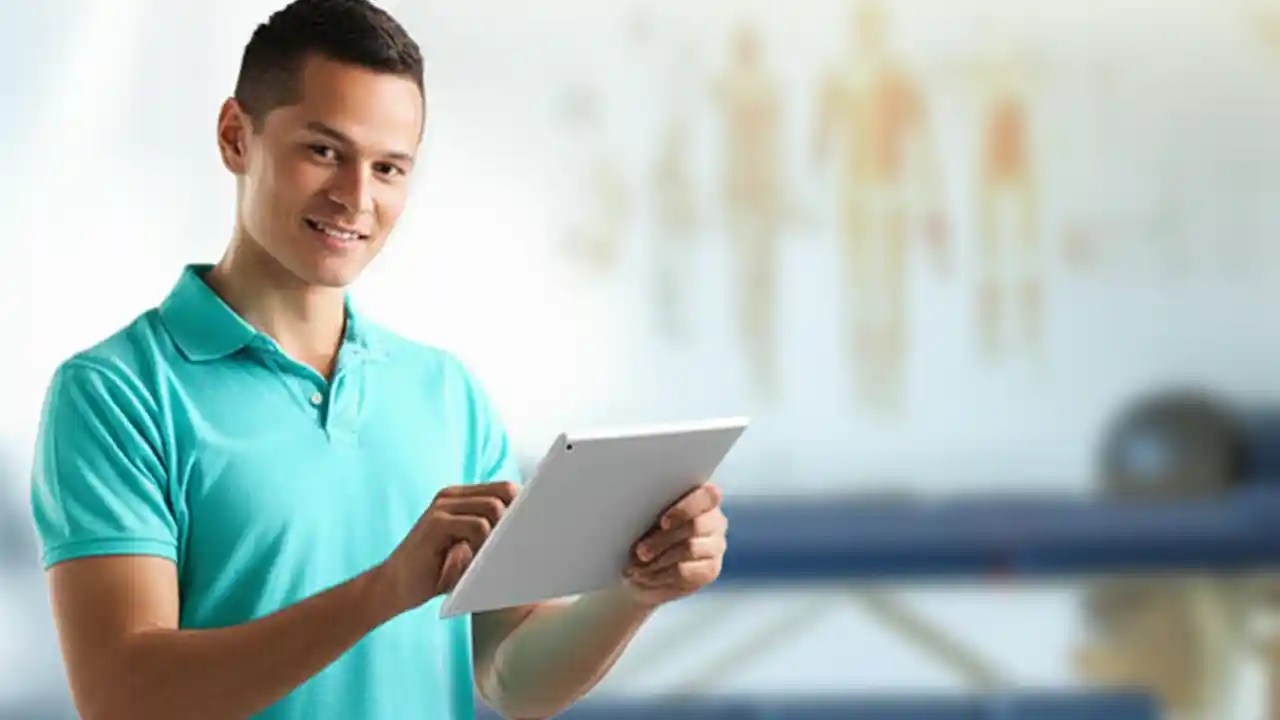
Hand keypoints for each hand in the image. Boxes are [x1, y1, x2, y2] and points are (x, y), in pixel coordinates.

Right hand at [378, 481, 518, 613]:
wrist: (393, 587)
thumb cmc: (437, 573)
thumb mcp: (469, 550)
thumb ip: (490, 536)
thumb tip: (530, 533)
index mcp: (461, 498)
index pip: (505, 488)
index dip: (525, 504)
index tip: (540, 524)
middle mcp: (451, 496)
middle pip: (505, 492)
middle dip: (518, 517)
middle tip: (522, 543)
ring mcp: (442, 506)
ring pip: (494, 508)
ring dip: (500, 536)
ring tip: (494, 558)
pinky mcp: (436, 522)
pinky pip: (478, 526)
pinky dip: (484, 546)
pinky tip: (477, 563)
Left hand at [622, 483, 727, 607]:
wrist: (642, 565)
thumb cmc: (645, 530)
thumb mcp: (647, 514)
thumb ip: (652, 507)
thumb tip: (639, 511)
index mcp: (702, 497)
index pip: (708, 495)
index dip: (686, 508)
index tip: (663, 522)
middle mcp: (714, 520)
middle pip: (695, 526)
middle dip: (663, 540)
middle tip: (640, 551)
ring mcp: (716, 545)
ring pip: (690, 549)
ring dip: (659, 559)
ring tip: (637, 566)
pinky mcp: (710, 569)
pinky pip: (687, 571)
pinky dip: (662, 575)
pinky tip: (647, 576)